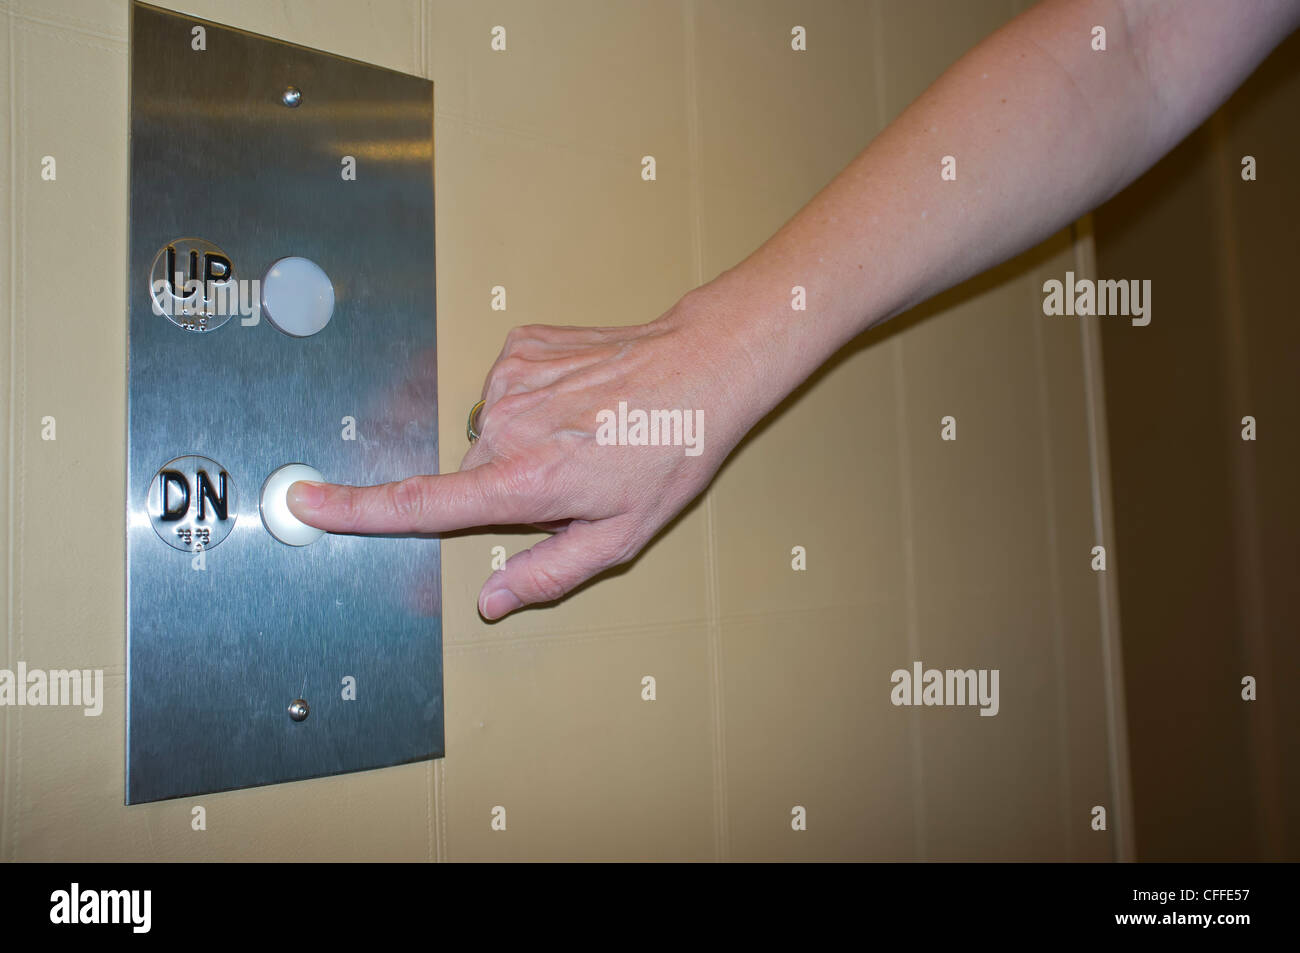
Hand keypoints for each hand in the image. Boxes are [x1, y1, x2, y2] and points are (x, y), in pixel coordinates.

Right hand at [287, 289, 767, 619]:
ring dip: (526, 440)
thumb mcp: (619, 536)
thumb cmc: (668, 452)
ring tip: (587, 433)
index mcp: (522, 482)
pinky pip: (508, 390)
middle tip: (576, 477)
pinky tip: (581, 399)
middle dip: (509, 486)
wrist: (700, 366)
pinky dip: (535, 400)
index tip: (306, 504)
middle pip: (473, 474)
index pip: (419, 505)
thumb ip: (546, 574)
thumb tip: (491, 601)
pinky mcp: (520, 346)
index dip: (355, 511)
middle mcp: (503, 427)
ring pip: (492, 431)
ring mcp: (507, 379)